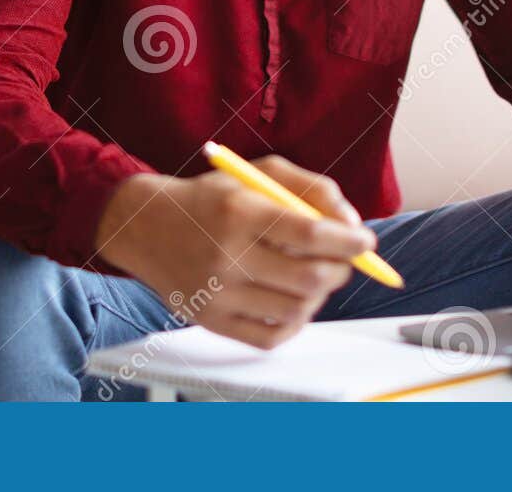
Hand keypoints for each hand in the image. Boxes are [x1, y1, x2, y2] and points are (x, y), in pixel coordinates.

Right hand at [94, 155, 376, 349]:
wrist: (147, 226)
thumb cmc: (213, 198)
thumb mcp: (259, 174)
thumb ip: (312, 189)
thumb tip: (352, 225)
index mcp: (240, 211)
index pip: (310, 233)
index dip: (349, 241)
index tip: (365, 242)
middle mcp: (227, 255)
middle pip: (309, 277)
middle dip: (341, 270)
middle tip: (344, 261)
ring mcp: (218, 294)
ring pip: (296, 309)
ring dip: (320, 295)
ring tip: (314, 276)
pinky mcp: (211, 321)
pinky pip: (270, 336)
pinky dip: (294, 321)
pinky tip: (292, 300)